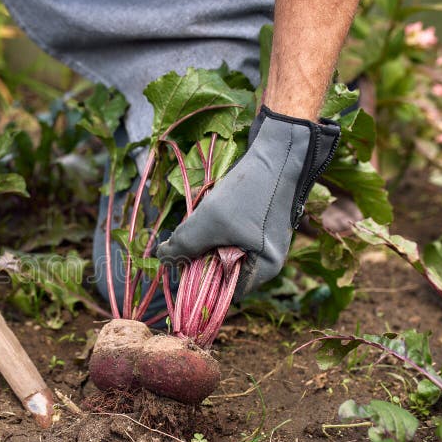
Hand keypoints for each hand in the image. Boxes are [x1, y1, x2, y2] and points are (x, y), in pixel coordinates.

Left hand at [156, 105, 340, 298]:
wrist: (279, 150)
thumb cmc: (249, 191)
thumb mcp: (209, 222)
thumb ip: (183, 245)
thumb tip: (161, 259)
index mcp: (264, 269)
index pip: (225, 291)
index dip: (201, 283)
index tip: (181, 266)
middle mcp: (266, 259)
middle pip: (221, 271)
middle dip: (201, 257)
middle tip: (189, 238)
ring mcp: (262, 240)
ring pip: (221, 249)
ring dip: (206, 238)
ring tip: (204, 219)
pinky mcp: (256, 222)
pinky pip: (227, 234)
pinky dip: (214, 225)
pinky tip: (212, 208)